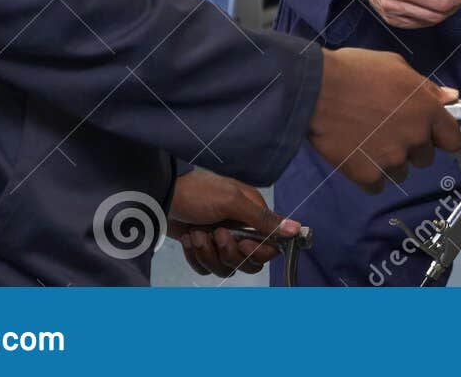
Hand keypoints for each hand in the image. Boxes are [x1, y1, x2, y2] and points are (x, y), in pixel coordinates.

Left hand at [166, 167, 299, 276]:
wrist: (163, 196)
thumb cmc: (200, 193)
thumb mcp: (233, 202)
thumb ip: (264, 219)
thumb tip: (297, 229)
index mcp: (253, 216)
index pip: (270, 248)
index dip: (257, 251)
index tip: (242, 242)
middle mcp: (241, 231)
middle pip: (248, 263)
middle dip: (229, 253)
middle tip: (216, 234)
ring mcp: (221, 241)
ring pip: (226, 267)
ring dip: (208, 253)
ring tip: (196, 234)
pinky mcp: (203, 249)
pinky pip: (206, 267)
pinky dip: (195, 256)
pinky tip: (188, 238)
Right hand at [309, 46, 460, 192]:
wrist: (315, 90)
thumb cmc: (356, 70)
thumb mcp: (397, 67)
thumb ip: (426, 87)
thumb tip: (450, 98)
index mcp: (428, 110)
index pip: (452, 139)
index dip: (441, 137)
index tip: (430, 135)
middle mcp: (416, 138)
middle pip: (425, 157)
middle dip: (411, 147)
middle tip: (387, 131)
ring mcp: (393, 159)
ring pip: (401, 172)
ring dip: (389, 162)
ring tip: (367, 141)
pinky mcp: (369, 175)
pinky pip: (377, 184)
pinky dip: (368, 174)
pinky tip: (355, 155)